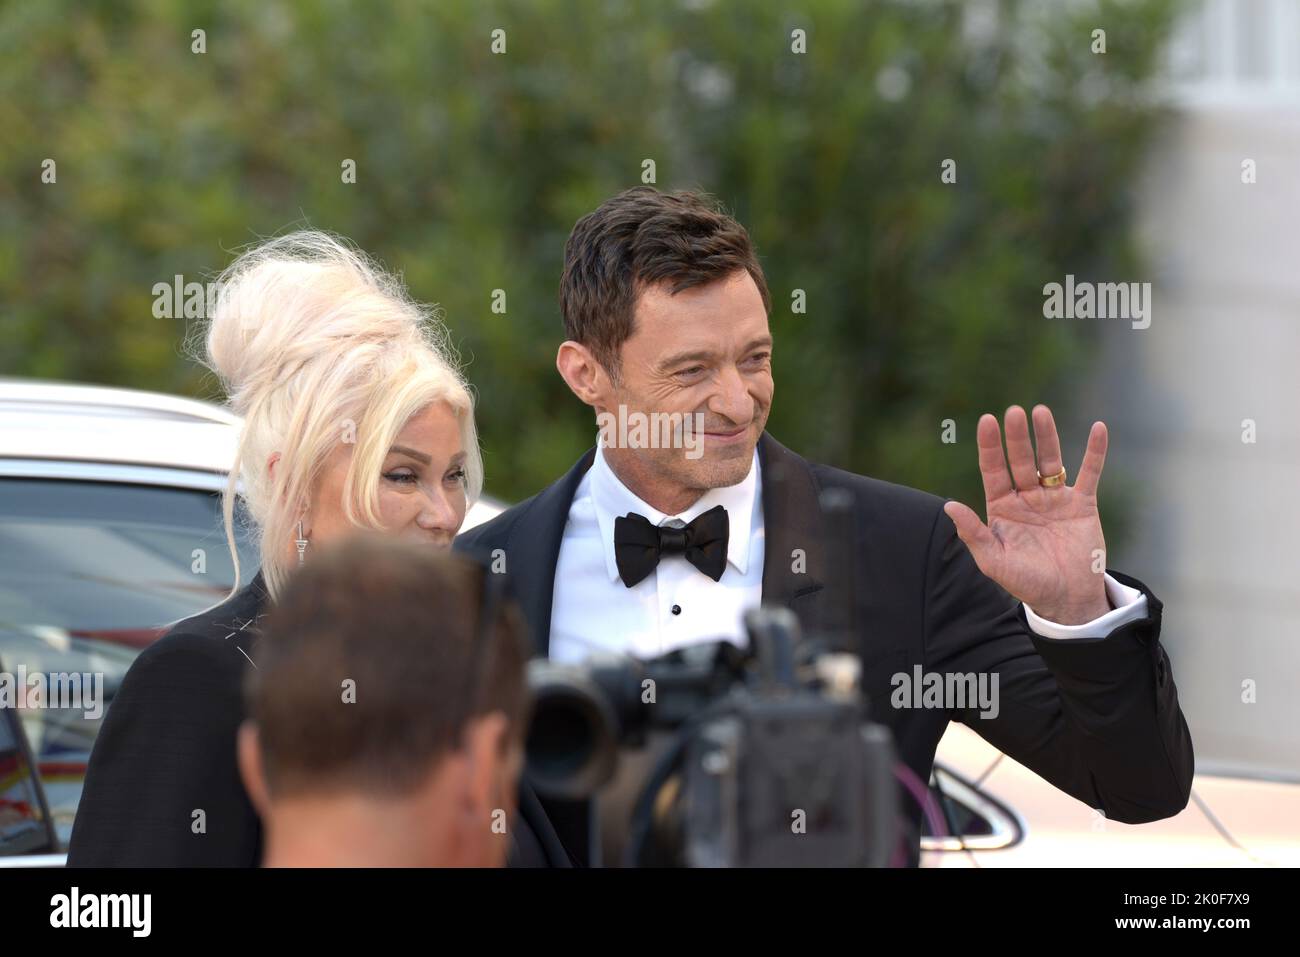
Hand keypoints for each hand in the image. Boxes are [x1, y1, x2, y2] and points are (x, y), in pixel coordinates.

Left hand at [943, 405, 1109, 624]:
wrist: (1066, 600)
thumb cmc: (1026, 583)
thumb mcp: (994, 561)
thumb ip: (973, 533)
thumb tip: (948, 506)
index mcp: (1002, 508)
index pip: (993, 470)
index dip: (990, 446)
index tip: (987, 422)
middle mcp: (1027, 498)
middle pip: (1020, 460)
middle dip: (1017, 437)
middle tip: (1014, 412)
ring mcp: (1055, 499)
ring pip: (1050, 461)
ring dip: (1047, 436)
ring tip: (1040, 412)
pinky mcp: (1083, 504)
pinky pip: (1090, 473)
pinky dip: (1095, 452)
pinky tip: (1098, 428)